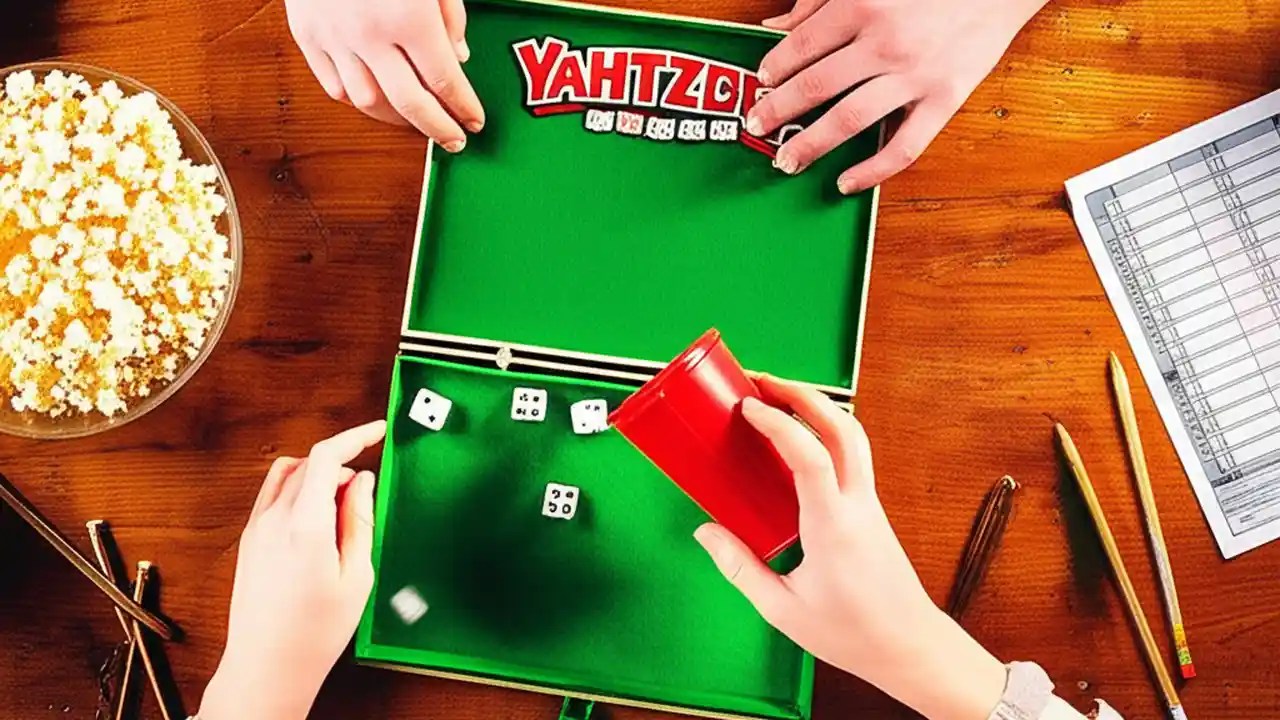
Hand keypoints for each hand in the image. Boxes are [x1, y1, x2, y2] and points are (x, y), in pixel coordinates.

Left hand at [198, 420, 386, 719]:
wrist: (267, 666)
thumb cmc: (313, 633)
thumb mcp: (356, 576)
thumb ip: (359, 521)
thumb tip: (363, 482)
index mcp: (304, 526)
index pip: (325, 456)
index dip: (355, 436)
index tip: (377, 431)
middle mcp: (273, 520)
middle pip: (307, 462)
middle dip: (341, 464)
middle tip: (365, 492)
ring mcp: (256, 529)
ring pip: (286, 475)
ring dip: (317, 475)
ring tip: (341, 507)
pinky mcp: (249, 540)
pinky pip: (272, 496)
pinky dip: (298, 492)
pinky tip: (317, 521)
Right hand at [285, 0, 484, 150]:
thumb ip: (451, 15)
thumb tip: (458, 57)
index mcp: (409, 18)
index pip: (446, 80)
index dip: (464, 107)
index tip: (475, 121)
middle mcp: (370, 35)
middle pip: (410, 104)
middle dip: (438, 128)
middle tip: (454, 140)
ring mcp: (334, 38)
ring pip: (368, 102)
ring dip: (397, 119)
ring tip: (415, 120)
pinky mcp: (306, 35)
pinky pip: (333, 85)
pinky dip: (357, 99)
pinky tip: (376, 99)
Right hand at [693, 377, 1005, 719]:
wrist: (910, 646)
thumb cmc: (853, 633)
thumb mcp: (782, 609)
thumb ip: (739, 568)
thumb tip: (706, 533)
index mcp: (833, 527)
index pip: (811, 456)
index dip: (779, 423)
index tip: (748, 407)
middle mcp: (857, 505)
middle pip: (842, 426)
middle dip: (802, 394)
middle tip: (762, 381)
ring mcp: (869, 503)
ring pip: (853, 434)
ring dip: (818, 407)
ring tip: (780, 397)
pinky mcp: (871, 508)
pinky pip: (853, 454)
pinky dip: (827, 431)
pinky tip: (800, 438)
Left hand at [748, 0, 1047, 192]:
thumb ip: (819, 0)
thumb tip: (776, 27)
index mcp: (863, 3)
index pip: (802, 45)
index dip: (775, 68)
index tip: (762, 83)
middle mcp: (886, 41)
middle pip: (816, 85)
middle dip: (779, 111)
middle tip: (757, 126)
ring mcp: (915, 75)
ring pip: (849, 119)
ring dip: (810, 144)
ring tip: (786, 161)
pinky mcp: (945, 100)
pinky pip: (903, 147)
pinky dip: (871, 171)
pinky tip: (845, 182)